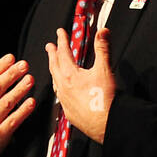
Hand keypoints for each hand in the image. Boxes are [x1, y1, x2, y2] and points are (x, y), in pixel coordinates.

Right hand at [0, 53, 34, 156]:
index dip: (0, 67)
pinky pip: (13, 121)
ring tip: (30, 79)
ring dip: (19, 90)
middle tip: (24, 65)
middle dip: (11, 75)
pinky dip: (22, 111)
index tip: (11, 57)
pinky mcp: (0, 134)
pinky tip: (31, 102)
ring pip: (6, 103)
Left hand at [45, 27, 116, 143]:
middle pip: (54, 67)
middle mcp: (64, 87)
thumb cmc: (104, 100)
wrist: (106, 124)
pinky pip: (60, 97)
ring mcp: (65, 101)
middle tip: (50, 46)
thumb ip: (103, 48)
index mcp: (71, 75)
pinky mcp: (69, 112)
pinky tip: (63, 90)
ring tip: (54, 66)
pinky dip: (60, 88)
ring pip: (55, 82)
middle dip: (52, 54)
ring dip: (54, 71)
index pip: (63, 53)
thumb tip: (102, 32)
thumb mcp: (105, 69)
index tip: (60, 33)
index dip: (62, 40)